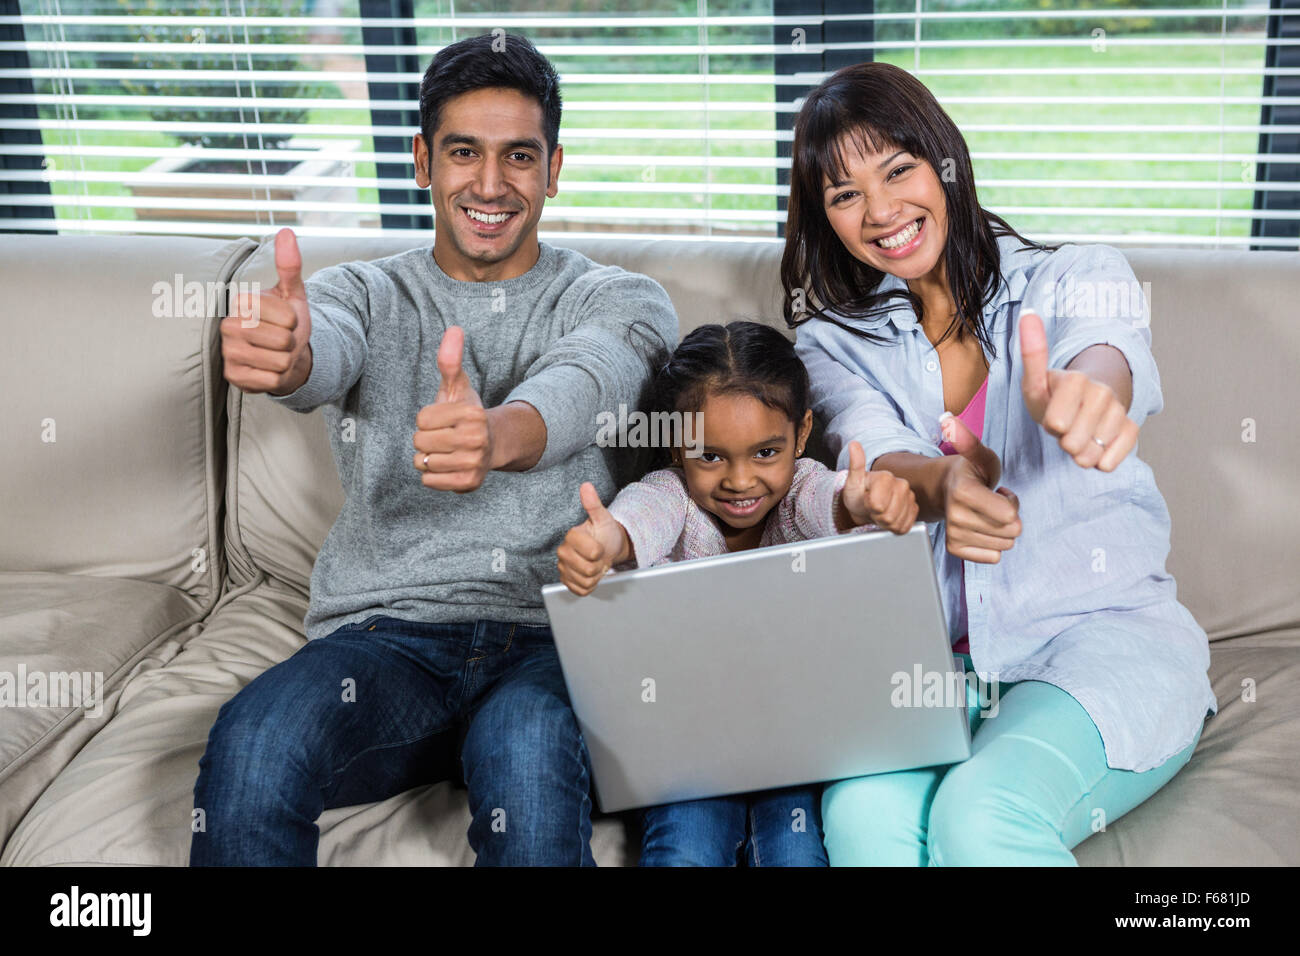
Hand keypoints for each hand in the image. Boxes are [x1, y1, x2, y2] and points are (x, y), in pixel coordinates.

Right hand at [220, 227, 312, 394]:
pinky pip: (272, 380)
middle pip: (284, 341)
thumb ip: (289, 265)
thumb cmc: (287, 323)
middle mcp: (228, 325)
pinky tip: (267, 369)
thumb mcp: (292, 294)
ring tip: (275, 353)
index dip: (295, 322)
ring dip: (286, 360)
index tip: (285, 321)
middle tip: (281, 339)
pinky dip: (278, 377)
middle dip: (291, 343)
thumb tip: (286, 232)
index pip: (288, 318)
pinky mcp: (233, 377)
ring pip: (280, 361)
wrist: (282, 356)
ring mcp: (228, 352)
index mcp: (242, 301)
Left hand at [412, 325, 490, 491]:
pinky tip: (447, 466)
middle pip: (420, 441)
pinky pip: (428, 481)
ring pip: (423, 462)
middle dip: (426, 439)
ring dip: (428, 458)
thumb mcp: (457, 386)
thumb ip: (450, 361)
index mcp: (472, 413)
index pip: (421, 418)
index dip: (427, 419)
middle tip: (444, 437)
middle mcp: (476, 439)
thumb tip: (454, 329)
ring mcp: (474, 463)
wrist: (493, 445)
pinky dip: (432, 476)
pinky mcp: (468, 483)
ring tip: (446, 452)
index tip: (444, 420)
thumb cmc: (467, 415)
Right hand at [556, 482, 630, 595]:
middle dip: (598, 564)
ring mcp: (563, 568)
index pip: (592, 552)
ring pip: (586, 581)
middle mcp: (563, 552)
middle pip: (589, 570)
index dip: (600, 551)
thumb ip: (593, 503)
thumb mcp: (603, 517)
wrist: (607, 548)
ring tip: (595, 564)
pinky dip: (591, 585)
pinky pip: (582, 590)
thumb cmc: (605, 533)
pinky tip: (590, 574)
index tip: (600, 545)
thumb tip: (586, 486)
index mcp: (571, 536)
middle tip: (598, 556)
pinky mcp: (566, 582)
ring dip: (595, 575)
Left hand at [839, 440, 917, 533]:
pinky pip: (904, 527)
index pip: (877, 505)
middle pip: (888, 516)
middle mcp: (902, 485)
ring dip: (884, 523)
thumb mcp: (853, 481)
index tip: (865, 501)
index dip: (869, 507)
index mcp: (887, 477)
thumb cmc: (858, 493)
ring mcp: (910, 498)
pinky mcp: (914, 511)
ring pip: (896, 523)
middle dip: (877, 516)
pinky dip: (894, 527)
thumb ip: (856, 464)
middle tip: (872, 509)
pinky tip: (889, 518)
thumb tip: (854, 444)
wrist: (865, 505)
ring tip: (879, 513)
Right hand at [939, 412, 1021, 563]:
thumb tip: (949, 420)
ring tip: (987, 514)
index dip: (1012, 502)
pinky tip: (982, 528)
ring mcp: (954, 535)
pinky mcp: (955, 549)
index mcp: (963, 493)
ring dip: (1002, 530)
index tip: (999, 491)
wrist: (942, 491)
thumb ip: (970, 441)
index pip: (1010, 515)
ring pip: (1005, 545)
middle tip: (993, 503)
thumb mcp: (979, 456)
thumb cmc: (969, 473)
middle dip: (1009, 516)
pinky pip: (993, 557)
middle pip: (1011, 531)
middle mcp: (956, 517)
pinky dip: (993, 544)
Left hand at [1020, 309, 1138, 470]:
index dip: (1049, 425)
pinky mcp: (1131, 430)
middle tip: (1064, 425)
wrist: (1081, 405)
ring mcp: (1119, 411)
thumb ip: (1032, 353)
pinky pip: (1111, 461)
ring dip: (1079, 452)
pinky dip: (1100, 461)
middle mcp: (1102, 392)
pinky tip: (1095, 446)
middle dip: (1063, 440)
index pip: (1056, 423)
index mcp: (1077, 379)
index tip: (1051, 413)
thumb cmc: (1052, 397)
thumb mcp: (1034, 382)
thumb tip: (1028, 313)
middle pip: (1072, 442)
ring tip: (1078, 434)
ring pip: (1091, 454)